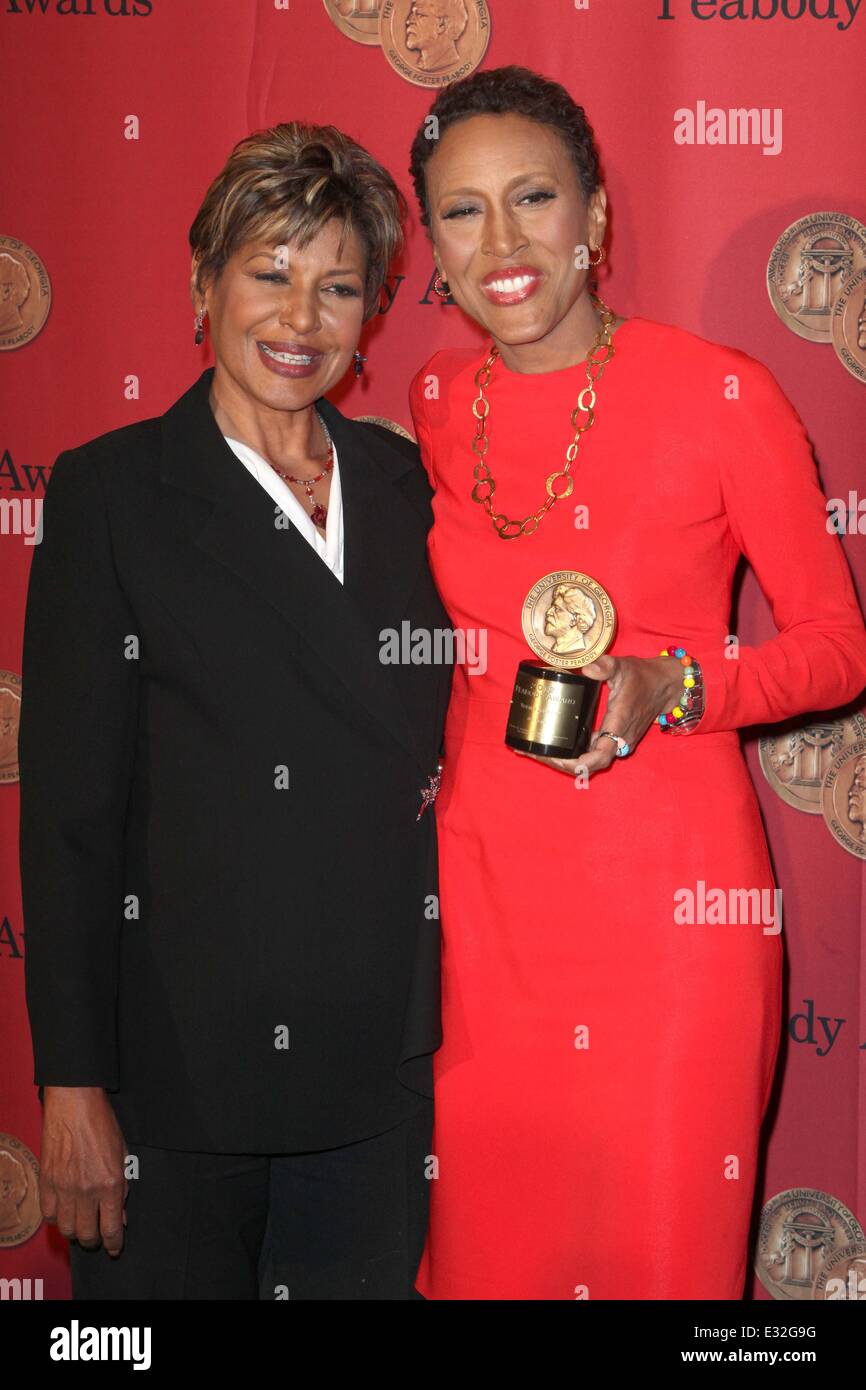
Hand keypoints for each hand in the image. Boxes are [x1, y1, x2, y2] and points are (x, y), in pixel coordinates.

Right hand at [40, 1086, 128, 1255]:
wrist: (75, 1104)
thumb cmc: (102, 1125)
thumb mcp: (123, 1155)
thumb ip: (123, 1188)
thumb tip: (120, 1215)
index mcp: (110, 1183)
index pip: (111, 1228)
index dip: (114, 1244)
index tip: (115, 1248)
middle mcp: (86, 1190)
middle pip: (87, 1234)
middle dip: (94, 1240)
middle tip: (98, 1236)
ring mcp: (63, 1188)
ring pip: (66, 1228)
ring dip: (75, 1232)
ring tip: (81, 1225)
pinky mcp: (46, 1182)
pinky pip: (48, 1214)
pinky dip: (56, 1218)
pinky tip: (64, 1211)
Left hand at [513, 654, 683, 777]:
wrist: (665, 685)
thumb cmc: (643, 676)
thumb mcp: (624, 666)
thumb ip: (606, 666)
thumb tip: (587, 669)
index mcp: (619, 724)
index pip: (600, 755)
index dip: (580, 763)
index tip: (558, 760)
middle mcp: (618, 739)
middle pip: (589, 764)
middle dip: (561, 763)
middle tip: (533, 754)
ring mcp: (617, 742)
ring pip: (589, 761)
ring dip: (564, 760)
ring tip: (536, 752)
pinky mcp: (614, 739)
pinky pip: (592, 753)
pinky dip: (574, 753)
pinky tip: (553, 745)